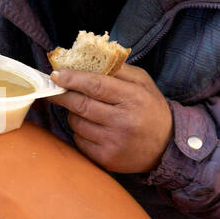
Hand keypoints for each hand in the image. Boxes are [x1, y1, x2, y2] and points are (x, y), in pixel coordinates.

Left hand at [47, 64, 173, 173]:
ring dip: (73, 113)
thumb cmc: (150, 109)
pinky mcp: (106, 158)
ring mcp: (114, 142)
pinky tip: (91, 128)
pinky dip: (79, 131)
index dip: (73, 79)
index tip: (57, 74)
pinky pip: (79, 140)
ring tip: (82, 109)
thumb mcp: (143, 83)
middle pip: (81, 105)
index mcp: (134, 98)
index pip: (96, 85)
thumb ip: (119, 69)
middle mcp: (124, 121)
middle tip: (53, 88)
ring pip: (77, 123)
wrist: (166, 147)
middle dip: (62, 95)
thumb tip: (87, 60)